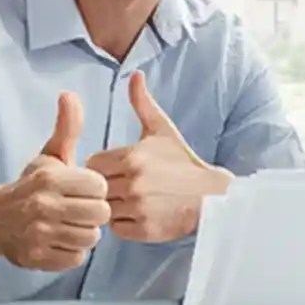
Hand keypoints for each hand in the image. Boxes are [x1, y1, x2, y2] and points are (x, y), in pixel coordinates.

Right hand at [0, 92, 110, 269]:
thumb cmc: (31, 185)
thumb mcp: (49, 155)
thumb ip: (67, 127)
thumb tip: (70, 95)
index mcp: (51, 178)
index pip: (100, 187)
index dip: (96, 189)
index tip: (84, 189)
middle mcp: (43, 206)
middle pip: (99, 214)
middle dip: (94, 212)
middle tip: (81, 209)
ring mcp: (39, 234)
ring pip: (90, 238)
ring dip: (84, 232)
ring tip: (72, 224)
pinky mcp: (37, 258)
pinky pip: (76, 258)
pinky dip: (72, 251)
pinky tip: (61, 239)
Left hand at [86, 71, 232, 242]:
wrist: (211, 197)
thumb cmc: (183, 162)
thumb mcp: (162, 130)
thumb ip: (142, 103)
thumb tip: (135, 74)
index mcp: (132, 157)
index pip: (93, 163)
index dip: (103, 165)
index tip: (117, 167)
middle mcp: (133, 184)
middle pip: (97, 186)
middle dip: (107, 185)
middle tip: (124, 185)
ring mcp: (138, 209)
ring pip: (105, 208)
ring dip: (114, 205)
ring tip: (133, 199)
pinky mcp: (143, 230)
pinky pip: (116, 229)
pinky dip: (124, 223)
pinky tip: (139, 214)